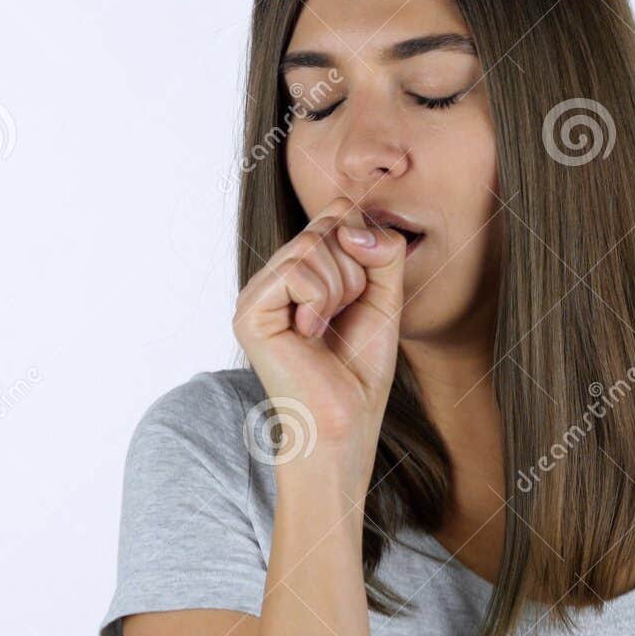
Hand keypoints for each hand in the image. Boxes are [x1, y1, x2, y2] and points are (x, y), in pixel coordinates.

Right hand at [232, 197, 407, 482]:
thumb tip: (348, 217)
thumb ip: (380, 249)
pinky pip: (295, 271)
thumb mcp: (385, 295)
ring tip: (326, 328)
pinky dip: (319, 302)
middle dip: (355, 274)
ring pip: (311, 247)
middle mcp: (273, 277)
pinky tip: (309, 334)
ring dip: (340, 289)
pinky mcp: (249, 312)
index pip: (336, 214)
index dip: (363, 244)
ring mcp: (256, 293)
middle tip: (343, 317)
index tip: (362, 292)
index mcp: (300, 271)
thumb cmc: (360, 367)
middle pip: (326, 227)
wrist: (345, 420)